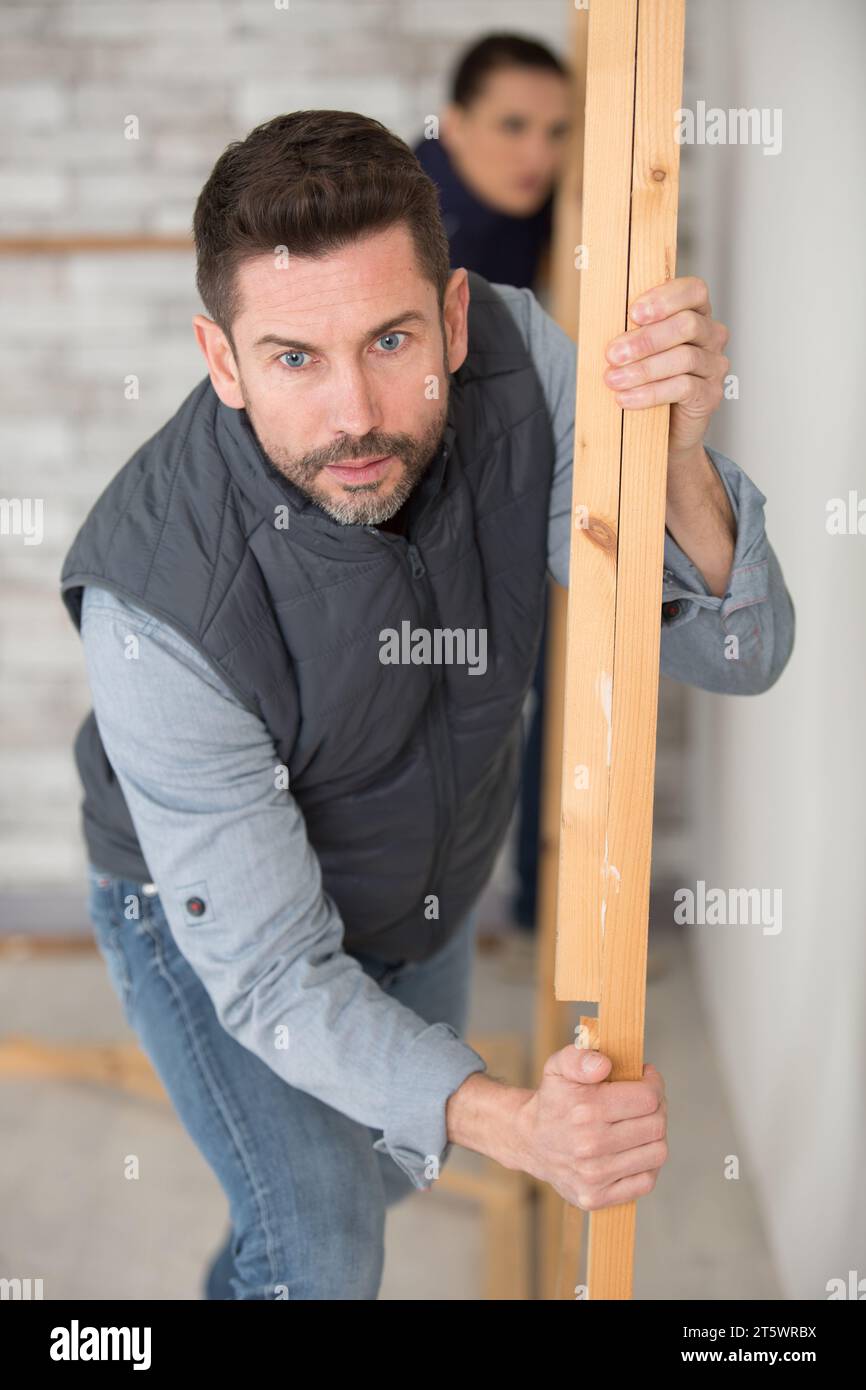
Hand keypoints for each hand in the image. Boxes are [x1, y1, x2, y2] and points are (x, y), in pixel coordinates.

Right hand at [513, 1044, 667, 1210]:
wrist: (531, 1142)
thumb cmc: (553, 1100)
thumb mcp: (559, 1066)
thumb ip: (580, 1057)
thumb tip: (604, 1066)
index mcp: (585, 1110)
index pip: (647, 1098)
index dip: (653, 1084)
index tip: (646, 1079)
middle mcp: (590, 1146)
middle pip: (656, 1125)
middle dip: (657, 1108)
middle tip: (644, 1102)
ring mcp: (594, 1176)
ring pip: (657, 1153)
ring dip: (654, 1136)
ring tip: (639, 1125)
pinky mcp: (597, 1197)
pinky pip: (646, 1181)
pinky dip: (646, 1164)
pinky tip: (633, 1150)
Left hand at [603, 275, 729, 459]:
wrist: (663, 430)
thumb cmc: (647, 381)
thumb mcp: (635, 351)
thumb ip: (628, 332)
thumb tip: (600, 321)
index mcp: (695, 313)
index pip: (693, 291)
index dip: (665, 298)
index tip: (633, 314)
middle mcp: (711, 336)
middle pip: (687, 325)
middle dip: (645, 339)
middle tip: (612, 355)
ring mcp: (714, 365)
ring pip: (684, 357)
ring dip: (643, 369)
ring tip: (613, 380)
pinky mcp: (710, 395)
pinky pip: (684, 388)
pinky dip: (650, 393)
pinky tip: (627, 399)